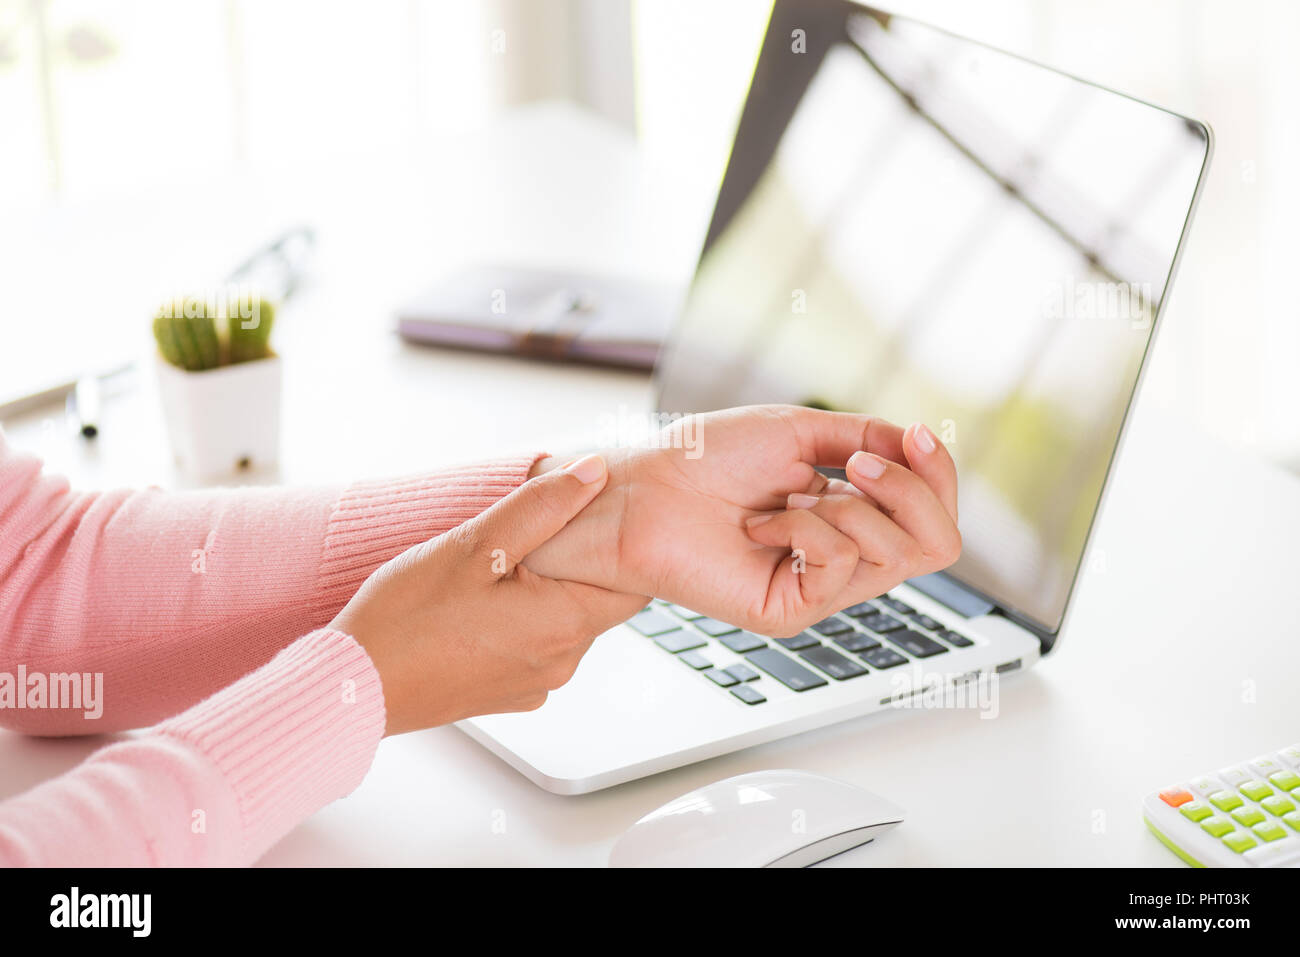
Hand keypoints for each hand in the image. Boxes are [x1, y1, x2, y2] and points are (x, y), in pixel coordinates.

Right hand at [331, 454, 646, 734]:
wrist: (352, 689)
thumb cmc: (405, 620)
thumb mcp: (475, 546)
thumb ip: (542, 506)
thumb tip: (594, 472)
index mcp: (566, 624)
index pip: (632, 579)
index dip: (614, 540)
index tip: (584, 512)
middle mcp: (562, 662)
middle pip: (597, 597)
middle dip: (573, 560)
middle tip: (526, 531)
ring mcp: (535, 682)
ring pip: (563, 619)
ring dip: (542, 589)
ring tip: (494, 566)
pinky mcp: (507, 693)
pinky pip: (533, 645)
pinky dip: (519, 619)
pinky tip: (478, 603)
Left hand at [524, 405, 959, 637]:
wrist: (645, 489)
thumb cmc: (709, 459)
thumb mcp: (801, 431)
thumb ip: (868, 438)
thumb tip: (921, 444)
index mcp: (853, 515)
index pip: (935, 513)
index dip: (940, 475)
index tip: (919, 435)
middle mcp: (846, 555)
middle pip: (940, 545)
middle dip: (911, 492)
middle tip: (856, 466)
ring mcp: (820, 588)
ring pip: (894, 555)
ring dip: (844, 505)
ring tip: (787, 496)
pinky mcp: (791, 611)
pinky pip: (839, 565)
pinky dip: (803, 528)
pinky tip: (760, 524)